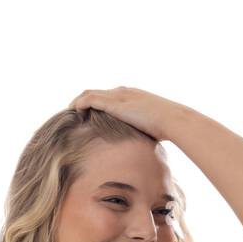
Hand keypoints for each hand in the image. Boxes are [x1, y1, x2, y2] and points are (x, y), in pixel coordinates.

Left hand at [68, 87, 187, 141]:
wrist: (172, 120)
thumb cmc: (168, 128)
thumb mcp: (154, 128)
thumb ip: (146, 133)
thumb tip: (147, 149)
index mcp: (133, 96)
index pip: (110, 96)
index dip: (99, 104)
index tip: (91, 115)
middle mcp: (124, 92)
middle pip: (97, 92)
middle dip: (85, 101)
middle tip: (76, 114)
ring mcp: (118, 96)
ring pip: (89, 94)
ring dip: (78, 102)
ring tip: (70, 114)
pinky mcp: (113, 102)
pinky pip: (88, 99)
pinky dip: (79, 104)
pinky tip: (74, 113)